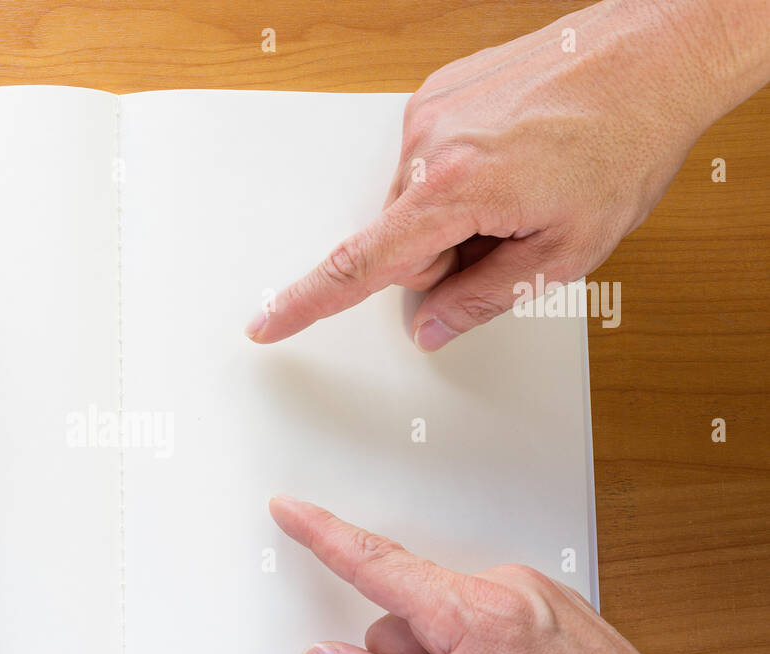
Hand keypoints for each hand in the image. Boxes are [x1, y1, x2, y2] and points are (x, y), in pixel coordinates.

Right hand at [245, 0, 769, 349]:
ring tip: (526, 186)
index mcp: (456, 188)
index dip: (309, 302)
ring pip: (416, 201)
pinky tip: (516, 157)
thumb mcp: (566, 251)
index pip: (361, 263)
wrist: (655, 56)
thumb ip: (485, 298)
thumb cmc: (624, 141)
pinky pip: (429, 160)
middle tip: (515, 234)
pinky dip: (463, 175)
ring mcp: (430, 110)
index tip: (268, 323)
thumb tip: (432, 327)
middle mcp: (428, 142)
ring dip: (458, 212)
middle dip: (447, 255)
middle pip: (401, 239)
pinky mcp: (439, 91)